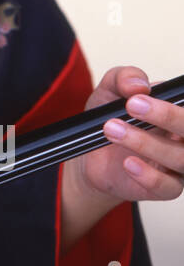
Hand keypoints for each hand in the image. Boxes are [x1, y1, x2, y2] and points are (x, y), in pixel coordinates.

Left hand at [60, 65, 183, 249]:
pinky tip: (128, 162)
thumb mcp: (110, 91)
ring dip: (145, 142)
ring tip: (112, 128)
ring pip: (179, 157)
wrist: (91, 156)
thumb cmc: (110, 119)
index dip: (176, 103)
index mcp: (178, 112)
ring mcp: (178, 164)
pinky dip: (148, 175)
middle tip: (132, 104)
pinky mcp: (166, 187)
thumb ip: (123, 78)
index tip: (147, 92)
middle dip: (166, 115)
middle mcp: (183, 138)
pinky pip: (167, 186)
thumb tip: (139, 84)